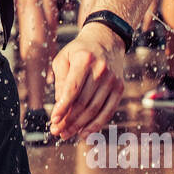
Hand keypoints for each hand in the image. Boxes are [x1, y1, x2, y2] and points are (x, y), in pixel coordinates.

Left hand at [50, 22, 126, 140]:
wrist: (106, 39)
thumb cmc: (79, 51)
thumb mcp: (64, 58)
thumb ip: (60, 80)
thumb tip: (58, 106)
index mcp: (85, 60)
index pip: (73, 89)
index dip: (63, 107)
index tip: (53, 120)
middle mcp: (101, 70)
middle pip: (83, 103)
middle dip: (68, 120)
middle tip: (56, 131)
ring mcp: (112, 80)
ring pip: (95, 110)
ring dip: (79, 126)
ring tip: (66, 134)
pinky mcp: (120, 88)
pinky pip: (108, 111)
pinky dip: (96, 125)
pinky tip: (84, 133)